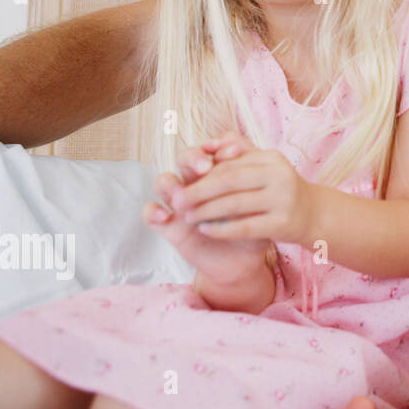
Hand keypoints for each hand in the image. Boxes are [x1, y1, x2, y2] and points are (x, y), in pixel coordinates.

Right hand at [144, 139, 270, 284]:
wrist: (244, 261)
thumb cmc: (254, 226)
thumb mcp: (258, 202)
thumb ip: (253, 179)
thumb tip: (249, 157)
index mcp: (219, 173)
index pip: (213, 150)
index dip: (220, 146)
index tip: (235, 151)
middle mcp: (197, 184)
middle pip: (186, 159)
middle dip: (193, 158)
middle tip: (205, 167)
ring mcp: (181, 203)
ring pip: (164, 181)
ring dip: (169, 183)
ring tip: (181, 192)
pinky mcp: (169, 225)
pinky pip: (150, 213)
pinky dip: (152, 211)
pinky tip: (164, 216)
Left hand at [171, 138, 316, 244]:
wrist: (312, 215)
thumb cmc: (277, 189)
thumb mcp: (263, 166)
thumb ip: (236, 153)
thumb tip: (207, 146)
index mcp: (271, 158)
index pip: (230, 164)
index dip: (202, 175)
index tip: (182, 185)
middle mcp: (280, 175)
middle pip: (230, 181)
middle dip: (199, 192)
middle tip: (177, 202)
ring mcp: (283, 199)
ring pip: (235, 204)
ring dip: (206, 211)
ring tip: (188, 218)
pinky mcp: (283, 223)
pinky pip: (245, 227)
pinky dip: (222, 229)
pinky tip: (206, 230)